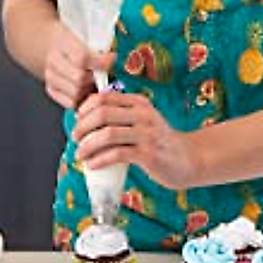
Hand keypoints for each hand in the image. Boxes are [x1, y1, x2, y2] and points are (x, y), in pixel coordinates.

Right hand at [44, 23, 114, 110]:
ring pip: (75, 93)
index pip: (82, 58)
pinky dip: (81, 99)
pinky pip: (70, 103)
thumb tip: (115, 54)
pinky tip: (86, 90)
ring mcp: (50, 77)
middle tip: (104, 73)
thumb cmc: (73, 37)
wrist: (51, 42)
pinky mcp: (51, 89)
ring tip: (94, 80)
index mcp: (62, 42)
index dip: (100, 62)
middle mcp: (53, 61)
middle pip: (79, 78)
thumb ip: (98, 42)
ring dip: (89, 90)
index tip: (112, 58)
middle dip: (95, 78)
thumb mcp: (84, 30)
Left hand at [72, 90, 193, 189]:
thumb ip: (122, 115)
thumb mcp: (143, 119)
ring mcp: (147, 134)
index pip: (104, 98)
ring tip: (80, 154)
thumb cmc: (158, 141)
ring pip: (107, 135)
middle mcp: (143, 115)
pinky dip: (99, 160)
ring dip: (88, 145)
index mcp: (139, 102)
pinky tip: (92, 165)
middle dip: (82, 127)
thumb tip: (87, 119)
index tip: (77, 120)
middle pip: (102, 114)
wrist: (188, 158)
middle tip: (75, 138)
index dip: (85, 109)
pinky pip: (117, 154)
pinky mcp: (148, 155)